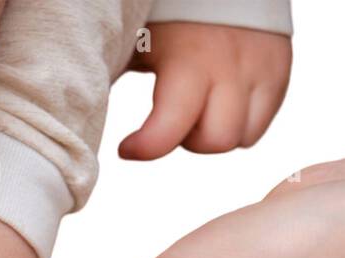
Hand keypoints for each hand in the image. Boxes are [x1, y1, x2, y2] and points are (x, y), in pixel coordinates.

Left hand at [119, 22, 291, 159]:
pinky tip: (216, 101)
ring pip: (244, 136)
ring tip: (194, 108)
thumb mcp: (130, 41)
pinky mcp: (280, 69)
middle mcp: (232, 66)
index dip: (145, 148)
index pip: (169, 131)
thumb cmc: (164, 11)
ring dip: (214, 132)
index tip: (127, 146)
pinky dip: (238, 121)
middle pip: (216, 142)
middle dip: (187, 141)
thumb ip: (107, 78)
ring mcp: (263, 67)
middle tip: (166, 121)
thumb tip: (73, 120)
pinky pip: (262, 121)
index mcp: (189, 59)